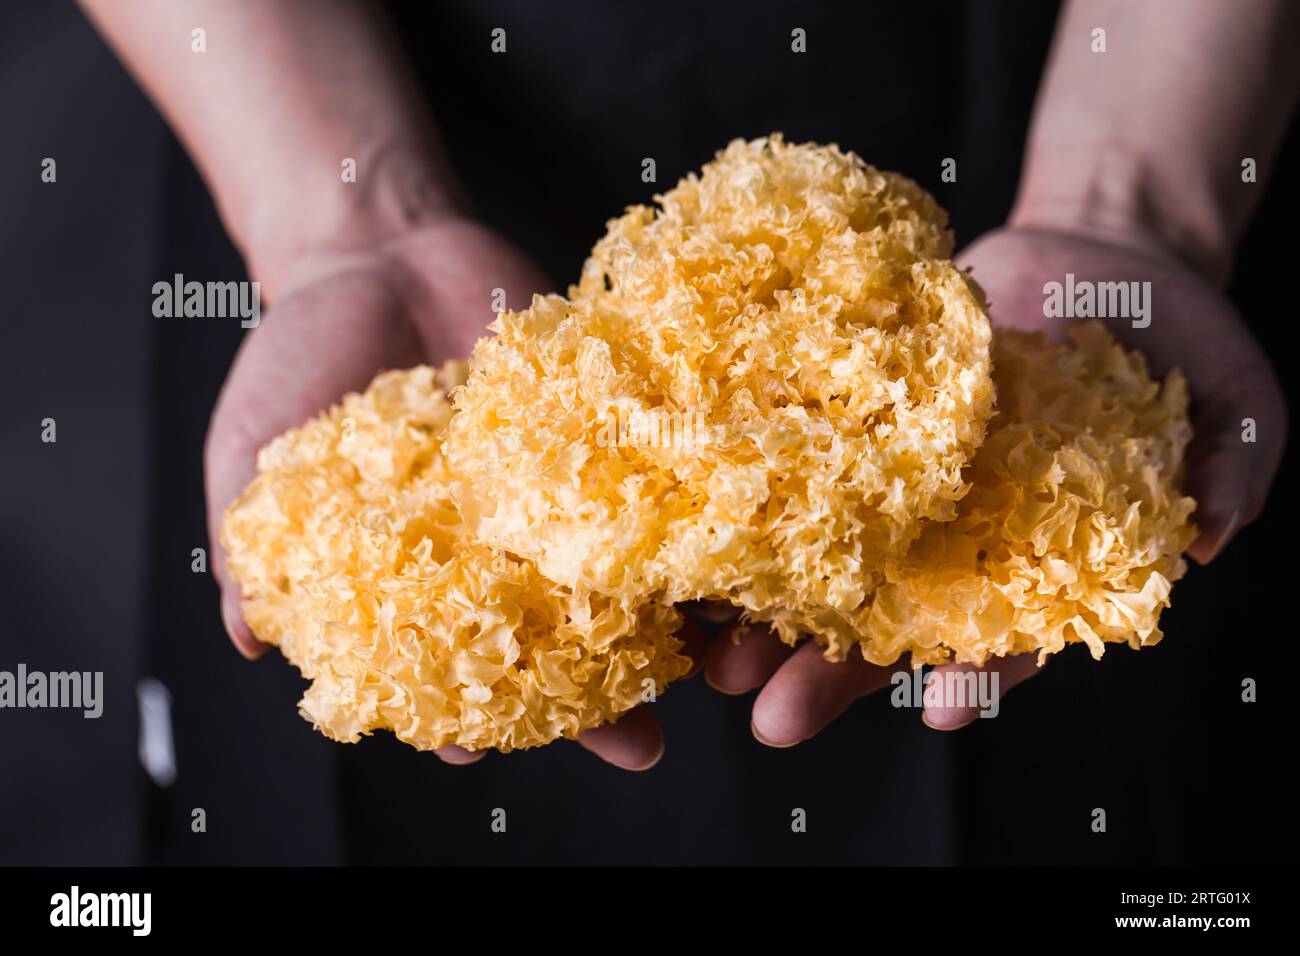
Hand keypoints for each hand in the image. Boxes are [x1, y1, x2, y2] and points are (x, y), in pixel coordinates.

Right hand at [204, 216, 685, 769]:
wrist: (378, 248)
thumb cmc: (303, 354)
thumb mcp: (256, 445)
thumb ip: (253, 541)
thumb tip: (247, 641)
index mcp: (423, 567)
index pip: (450, 663)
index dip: (463, 715)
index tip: (476, 753)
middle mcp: (501, 542)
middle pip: (555, 639)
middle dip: (593, 700)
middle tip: (637, 747)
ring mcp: (560, 488)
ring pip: (619, 573)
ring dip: (663, 625)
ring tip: (700, 670)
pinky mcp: (605, 426)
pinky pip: (655, 475)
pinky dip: (690, 513)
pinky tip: (729, 556)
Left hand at [702, 224, 1285, 742]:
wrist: (1099, 252)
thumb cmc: (1177, 332)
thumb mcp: (1232, 394)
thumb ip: (1232, 462)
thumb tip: (1210, 528)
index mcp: (1048, 553)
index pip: (1015, 633)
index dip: (982, 674)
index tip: (943, 714)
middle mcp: (965, 534)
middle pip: (896, 623)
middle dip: (836, 675)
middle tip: (776, 719)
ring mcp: (907, 485)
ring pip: (830, 567)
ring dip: (770, 619)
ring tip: (716, 664)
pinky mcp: (863, 427)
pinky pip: (804, 478)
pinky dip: (755, 516)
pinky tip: (701, 552)